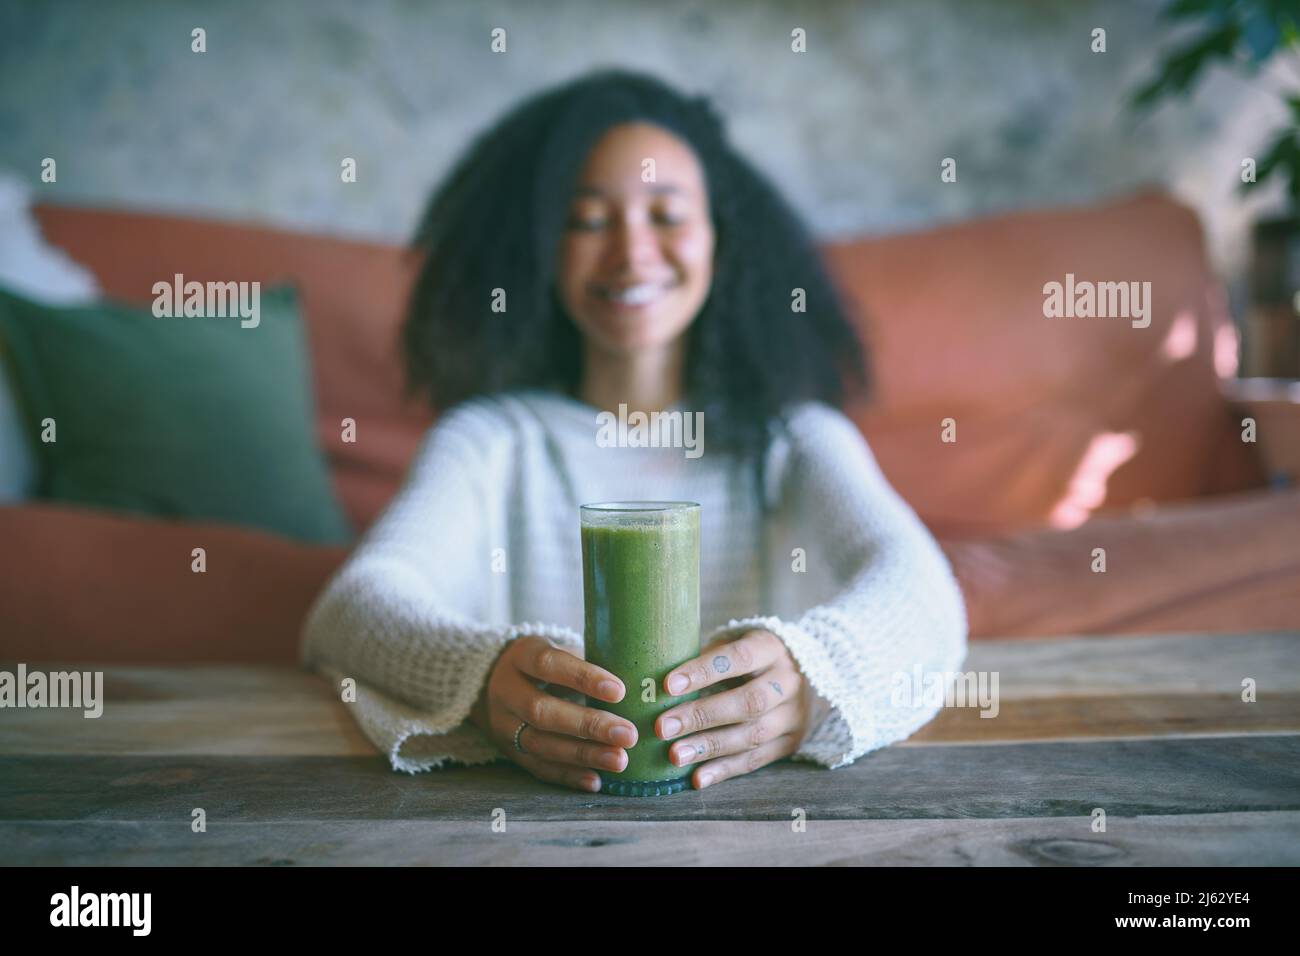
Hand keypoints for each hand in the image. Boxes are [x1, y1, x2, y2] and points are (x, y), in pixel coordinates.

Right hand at [469, 635, 638, 792]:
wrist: (493, 681)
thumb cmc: (547, 663)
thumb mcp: (560, 649)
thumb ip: (590, 660)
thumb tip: (639, 680)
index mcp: (521, 655)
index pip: (548, 664)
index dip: (583, 677)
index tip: (620, 691)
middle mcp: (506, 690)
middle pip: (542, 711)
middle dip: (588, 725)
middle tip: (627, 734)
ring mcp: (503, 723)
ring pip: (540, 743)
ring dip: (583, 755)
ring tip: (619, 760)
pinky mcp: (508, 751)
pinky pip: (537, 767)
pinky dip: (568, 775)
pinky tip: (596, 780)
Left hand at [655, 629, 819, 789]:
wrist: (801, 675)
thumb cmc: (750, 656)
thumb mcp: (734, 642)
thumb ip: (705, 657)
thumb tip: (656, 678)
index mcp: (771, 648)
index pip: (739, 658)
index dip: (704, 671)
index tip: (668, 685)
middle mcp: (788, 682)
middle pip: (748, 701)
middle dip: (702, 716)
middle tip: (664, 727)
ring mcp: (793, 715)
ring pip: (752, 735)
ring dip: (710, 747)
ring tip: (674, 755)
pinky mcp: (790, 742)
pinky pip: (756, 760)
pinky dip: (724, 770)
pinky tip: (697, 777)